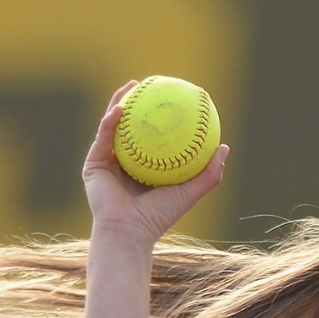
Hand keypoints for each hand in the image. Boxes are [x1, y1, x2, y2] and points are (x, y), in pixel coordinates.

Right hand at [83, 81, 228, 247]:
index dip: (162, 119)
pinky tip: (122, 106)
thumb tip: (225, 147)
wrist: (130, 231)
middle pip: (132, 128)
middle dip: (139, 104)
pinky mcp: (93, 165)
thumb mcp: (191, 192)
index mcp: (145, 169)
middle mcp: (125, 164)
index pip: (153, 139)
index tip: (173, 101)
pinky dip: (111, 121)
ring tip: (132, 86)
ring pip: (113, 126)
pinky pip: (103, 137)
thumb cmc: (160, 216)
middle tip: (151, 86)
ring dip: (120, 102)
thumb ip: (210, 173)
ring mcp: (107, 163)